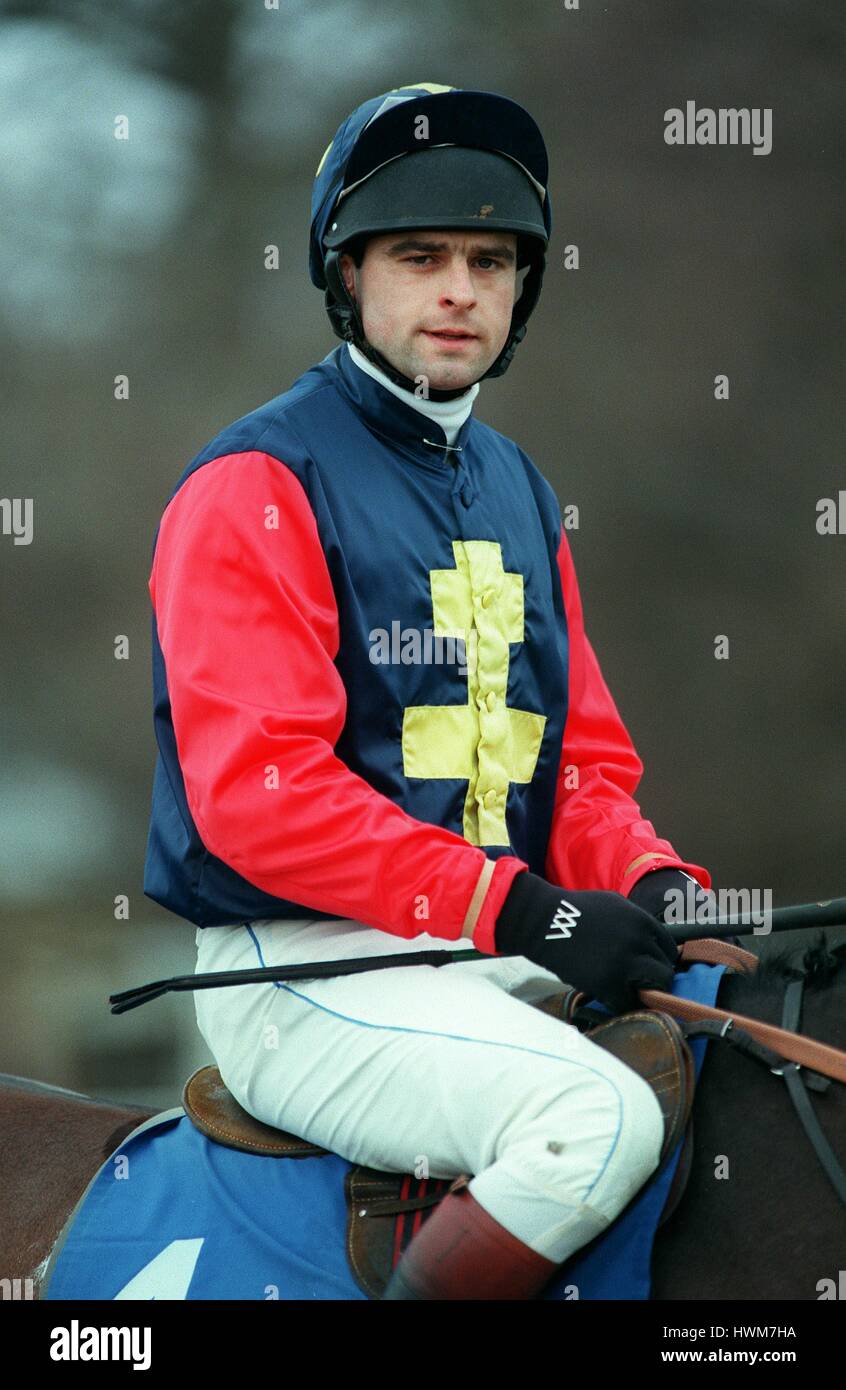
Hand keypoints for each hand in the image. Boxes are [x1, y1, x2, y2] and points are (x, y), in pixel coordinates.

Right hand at [493, 871, 679, 1013]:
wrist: (546, 921)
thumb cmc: (576, 910)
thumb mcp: (614, 904)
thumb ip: (636, 920)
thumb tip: (651, 939)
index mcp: (641, 921)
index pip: (668, 946)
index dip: (660, 958)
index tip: (652, 965)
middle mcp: (638, 941)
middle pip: (664, 968)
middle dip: (655, 976)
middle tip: (642, 982)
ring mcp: (623, 963)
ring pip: (655, 986)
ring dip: (646, 992)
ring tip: (633, 992)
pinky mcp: (607, 982)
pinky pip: (629, 1002)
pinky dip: (625, 1004)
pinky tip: (616, 1000)